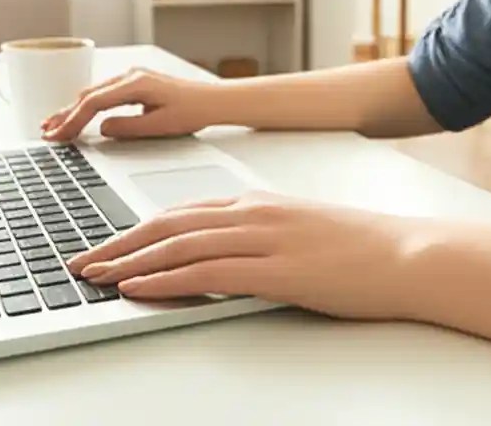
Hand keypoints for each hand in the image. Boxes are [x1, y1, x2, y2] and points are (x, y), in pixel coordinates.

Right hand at [41, 68, 221, 140]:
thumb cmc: (194, 111)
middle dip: (65, 115)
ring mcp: (131, 78)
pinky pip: (104, 94)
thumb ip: (129, 128)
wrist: (213, 101)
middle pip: (88, 96)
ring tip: (53, 126)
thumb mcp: (161, 126)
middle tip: (47, 134)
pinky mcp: (134, 84)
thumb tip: (103, 129)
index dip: (73, 120)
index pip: (94, 103)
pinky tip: (77, 115)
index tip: (58, 135)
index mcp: (135, 84)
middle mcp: (130, 76)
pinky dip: (87, 106)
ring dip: (73, 110)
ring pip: (93, 93)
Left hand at [66, 191, 431, 320]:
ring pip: (178, 246)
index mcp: (256, 203)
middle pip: (167, 224)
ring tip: (96, 276)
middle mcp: (252, 214)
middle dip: (119, 243)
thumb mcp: (299, 232)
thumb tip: (222, 258)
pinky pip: (206, 272)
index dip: (137, 229)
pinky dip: (164, 279)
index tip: (108, 244)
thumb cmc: (360, 249)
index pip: (180, 212)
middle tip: (83, 261)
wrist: (407, 254)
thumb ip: (258, 238)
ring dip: (130, 262)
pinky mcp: (275, 270)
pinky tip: (138, 286)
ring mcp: (263, 239)